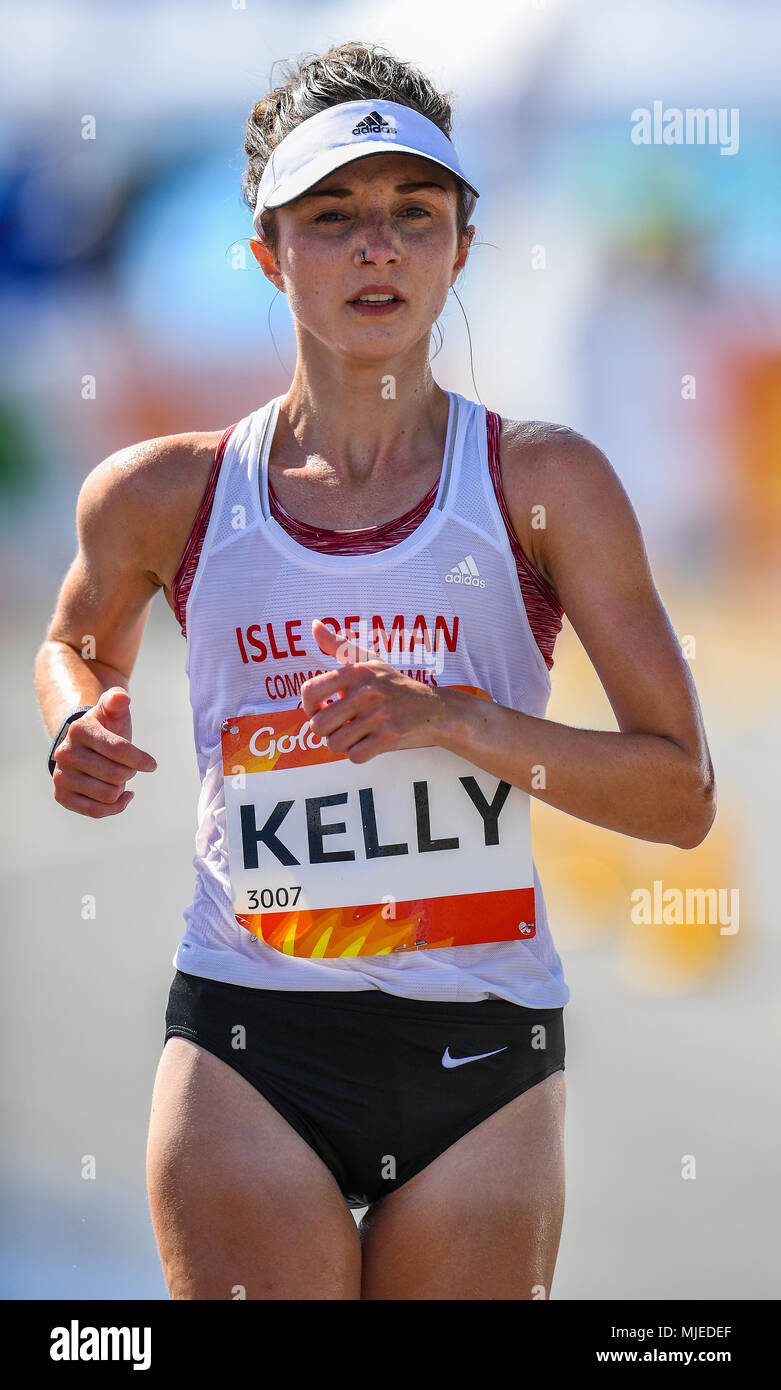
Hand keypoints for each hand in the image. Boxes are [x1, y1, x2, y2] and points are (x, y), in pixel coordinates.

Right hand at [51, 687, 156, 817]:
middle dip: (129, 772)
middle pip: (117, 775)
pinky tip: (121, 796)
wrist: (82, 745)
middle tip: (127, 767)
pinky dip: (115, 806)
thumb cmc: (105, 727)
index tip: (152, 765)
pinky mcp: (61, 795)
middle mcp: (65, 753)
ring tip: (118, 777)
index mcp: (79, 730)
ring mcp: (61, 776)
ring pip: (109, 795)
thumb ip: (117, 700)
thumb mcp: (112, 710)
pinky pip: (95, 811)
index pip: (119, 750)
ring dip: (121, 788)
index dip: (141, 760)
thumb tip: (121, 696)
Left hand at [300, 619, 447, 763]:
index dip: (309, 707)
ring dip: (343, 745)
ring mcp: (380, 715)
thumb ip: (340, 646)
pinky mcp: (391, 737)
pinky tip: (369, 743)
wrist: (437, 709)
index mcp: (357, 672)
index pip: (309, 691)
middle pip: (318, 725)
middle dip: (325, 732)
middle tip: (340, 727)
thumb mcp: (371, 661)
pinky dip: (359, 754)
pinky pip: (355, 756)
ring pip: (335, 744)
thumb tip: (314, 625)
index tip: (321, 710)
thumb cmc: (397, 686)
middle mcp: (367, 691)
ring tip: (356, 735)